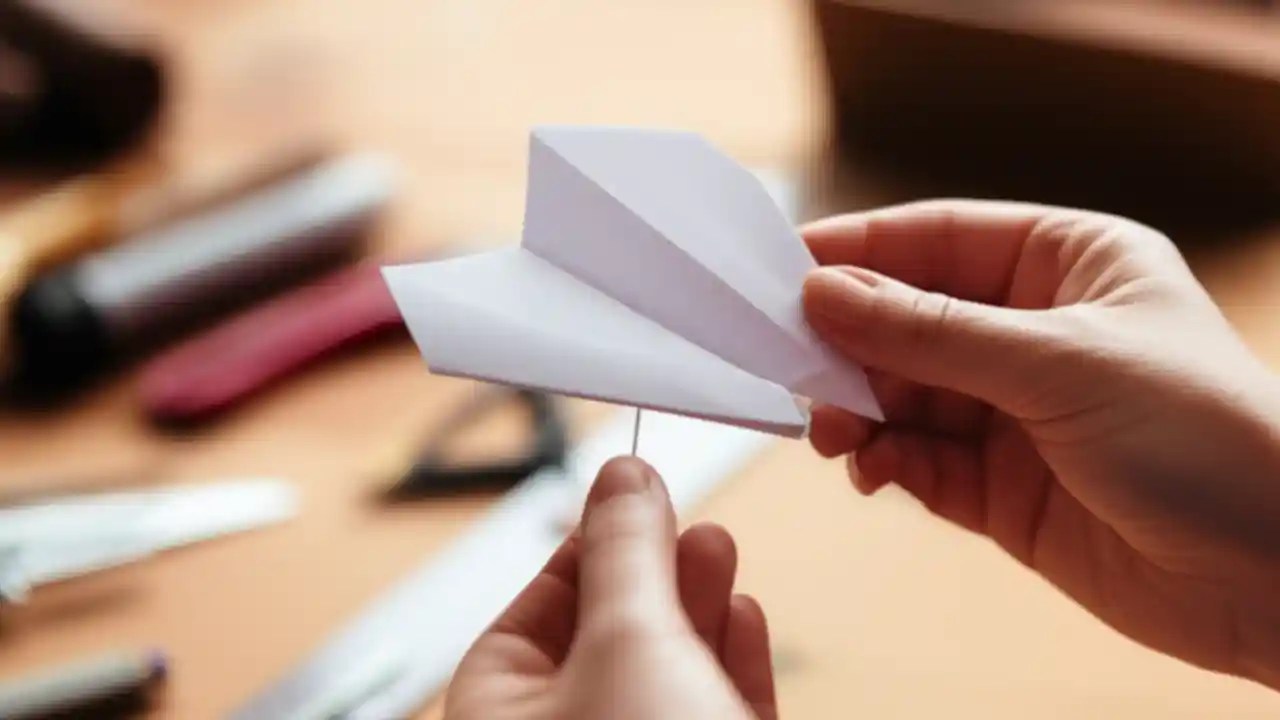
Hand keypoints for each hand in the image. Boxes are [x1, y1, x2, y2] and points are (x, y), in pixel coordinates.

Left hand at [446, 457, 776, 719]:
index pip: (527, 618)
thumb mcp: (627, 642)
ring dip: (697, 605)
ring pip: (663, 672)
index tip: (626, 500)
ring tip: (719, 546)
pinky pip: (708, 706)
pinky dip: (730, 661)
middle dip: (650, 570)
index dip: (581, 550)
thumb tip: (623, 479)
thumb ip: (625, 553)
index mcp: (499, 717)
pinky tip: (745, 614)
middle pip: (603, 639)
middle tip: (680, 516)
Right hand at [801, 200, 1279, 688]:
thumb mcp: (1058, 364)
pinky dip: (883, 463)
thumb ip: (929, 332)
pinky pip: (919, 462)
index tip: (778, 269)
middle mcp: (1036, 332)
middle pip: (907, 320)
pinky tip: (868, 470)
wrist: (1276, 577)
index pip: (939, 240)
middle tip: (791, 367)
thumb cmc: (1203, 436)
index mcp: (1069, 264)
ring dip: (857, 409)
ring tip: (831, 431)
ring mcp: (1017, 413)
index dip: (858, 250)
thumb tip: (821, 291)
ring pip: (903, 395)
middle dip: (849, 344)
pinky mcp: (1003, 489)